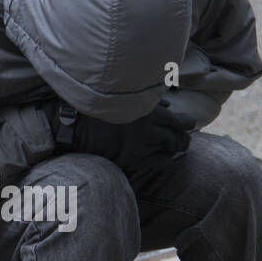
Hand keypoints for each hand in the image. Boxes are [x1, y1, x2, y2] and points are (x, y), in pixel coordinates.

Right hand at [46, 100, 190, 168]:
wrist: (73, 126)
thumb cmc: (98, 106)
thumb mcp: (124, 97)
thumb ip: (148, 101)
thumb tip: (167, 105)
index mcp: (145, 111)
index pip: (176, 120)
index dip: (186, 122)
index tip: (188, 123)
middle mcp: (146, 130)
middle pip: (176, 136)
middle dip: (183, 138)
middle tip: (184, 139)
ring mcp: (138, 147)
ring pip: (169, 150)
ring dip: (175, 148)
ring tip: (176, 147)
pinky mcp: (130, 159)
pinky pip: (157, 163)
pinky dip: (166, 160)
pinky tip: (166, 159)